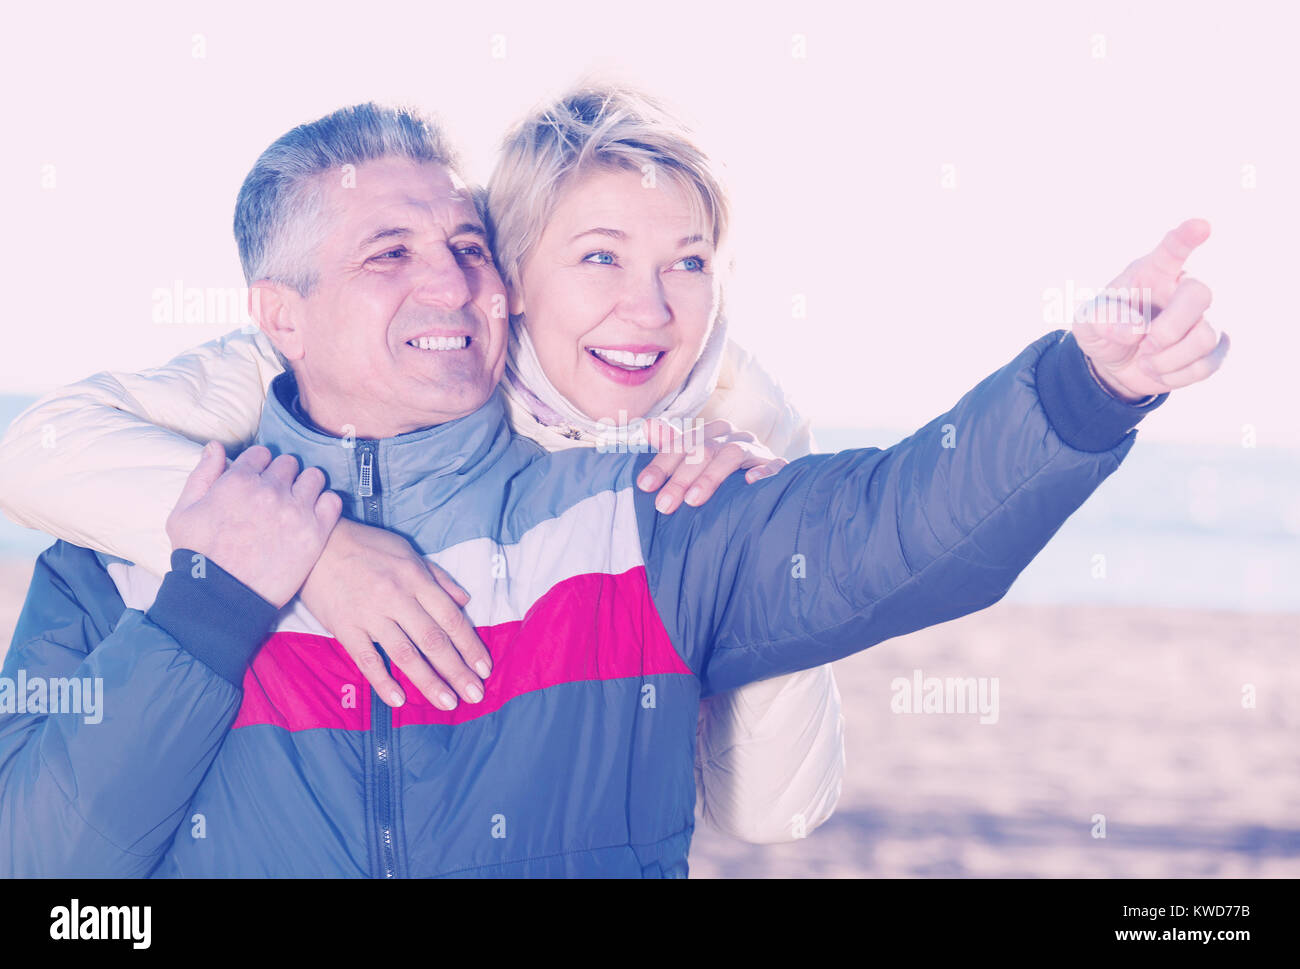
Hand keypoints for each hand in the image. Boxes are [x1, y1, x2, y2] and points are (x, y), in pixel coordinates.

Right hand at [166, 442, 341, 607]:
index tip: (257, 481)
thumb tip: (215, 446)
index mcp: (237, 480)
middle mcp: (269, 489)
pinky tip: (314, 515)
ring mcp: (295, 510)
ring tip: (297, 503)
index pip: (261, 453)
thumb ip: (202, 475)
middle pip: (288, 463)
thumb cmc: (197, 557)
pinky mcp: (315, 532)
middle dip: (282, 475)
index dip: (258, 466)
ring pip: (313, 477)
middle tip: (275, 496)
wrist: (221, 598)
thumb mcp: (183, 512)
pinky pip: (333, 501)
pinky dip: (326, 504)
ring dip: (306, 486)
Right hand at [299, 518, 490, 709]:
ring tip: (448, 703)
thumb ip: (437, 578)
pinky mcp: (345, 627)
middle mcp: (397, 598)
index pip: (451, 618)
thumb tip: (464, 601)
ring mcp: (370, 614)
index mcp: (416, 579)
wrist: (315, 544)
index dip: (470, 646)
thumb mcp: (407, 552)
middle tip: (475, 695)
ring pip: (405, 654)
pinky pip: (366, 658)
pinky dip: (382, 681)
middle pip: (434, 640)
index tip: (485, 668)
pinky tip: (398, 700)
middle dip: (458, 671)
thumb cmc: (365, 546)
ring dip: (429, 682)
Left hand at [636, 418, 787, 513]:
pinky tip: (750, 483)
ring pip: (732, 454)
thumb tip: (647, 426)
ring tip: (693, 500)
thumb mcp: (697, 460)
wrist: (768, 482)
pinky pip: (774, 465)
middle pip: (704, 450)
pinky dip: (763, 472)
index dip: (662, 463)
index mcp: (713, 433)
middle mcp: (735, 437)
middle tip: (663, 505)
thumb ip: (673, 445)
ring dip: (711, 477)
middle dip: (680, 477)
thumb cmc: (726, 474)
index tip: (644, 485)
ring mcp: (758, 450)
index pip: (683, 443)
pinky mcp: (779, 466)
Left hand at [1073, 218, 1230, 400]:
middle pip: (1200, 294)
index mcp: (1153, 272)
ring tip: (1146, 360)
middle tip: (1145, 344)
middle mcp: (1183, 288)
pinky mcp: (1214, 347)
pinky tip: (1160, 371)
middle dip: (1169, 328)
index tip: (1201, 225)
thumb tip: (1136, 329)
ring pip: (1206, 336)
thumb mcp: (1087, 321)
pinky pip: (1208, 364)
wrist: (1116, 362)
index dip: (1187, 237)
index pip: (1173, 249)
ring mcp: (1204, 317)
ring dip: (1168, 359)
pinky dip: (1177, 376)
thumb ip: (1101, 318)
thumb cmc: (1105, 327)